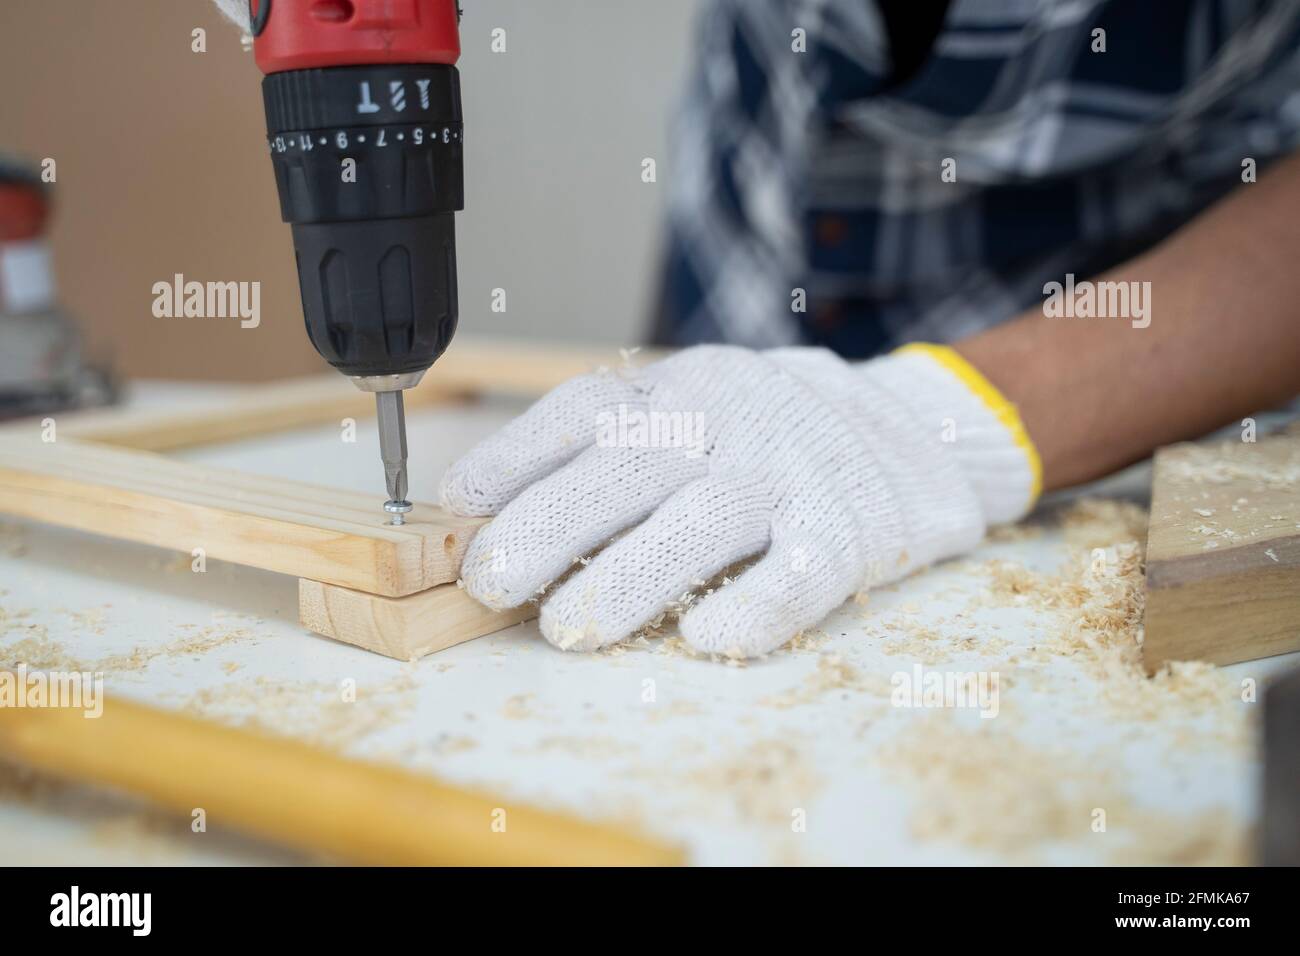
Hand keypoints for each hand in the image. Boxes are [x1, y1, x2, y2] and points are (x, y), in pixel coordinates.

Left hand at [441, 344, 1036, 656]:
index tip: (460, 504)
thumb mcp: (697, 407)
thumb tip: (498, 515)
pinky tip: (706, 639)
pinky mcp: (852, 533)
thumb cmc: (775, 431)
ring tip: (569, 629)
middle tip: (492, 584)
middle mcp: (736, 420)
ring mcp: (795, 474)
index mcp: (686, 385)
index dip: (517, 454)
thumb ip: (619, 449)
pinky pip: (799, 575)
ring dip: (630, 577)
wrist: (921, 427)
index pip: (588, 410)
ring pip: (705, 521)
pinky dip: (754, 608)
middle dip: (549, 526)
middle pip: (631, 467)